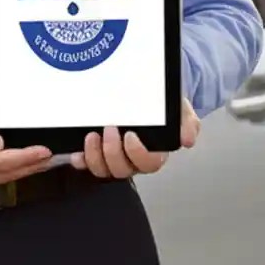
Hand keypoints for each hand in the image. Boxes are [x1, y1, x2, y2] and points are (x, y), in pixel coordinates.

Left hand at [68, 97, 200, 178]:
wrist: (145, 93)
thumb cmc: (161, 105)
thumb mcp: (178, 108)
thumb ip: (186, 122)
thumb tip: (187, 140)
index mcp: (154, 152)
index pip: (149, 163)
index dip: (138, 154)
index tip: (130, 135)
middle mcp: (132, 159)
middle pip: (123, 170)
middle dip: (113, 152)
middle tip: (109, 129)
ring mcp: (113, 158)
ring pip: (103, 170)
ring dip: (95, 156)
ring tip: (91, 136)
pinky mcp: (96, 153)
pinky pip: (86, 165)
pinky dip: (80, 160)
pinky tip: (77, 152)